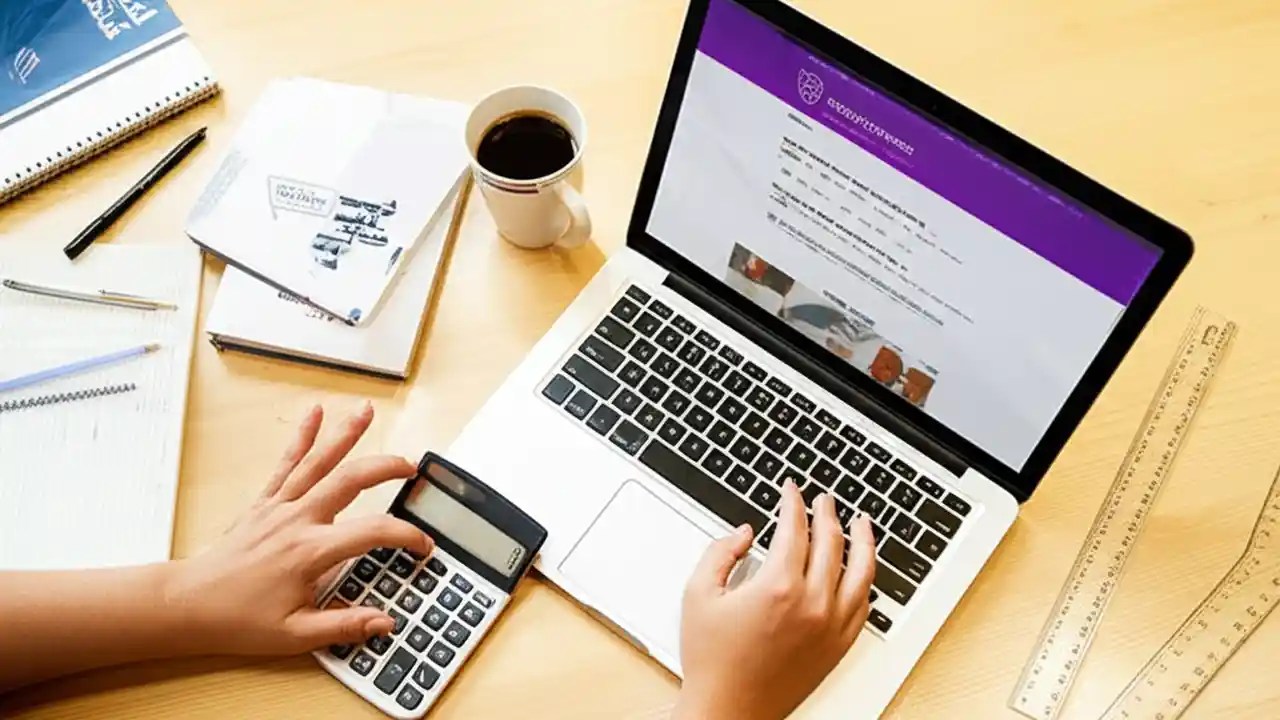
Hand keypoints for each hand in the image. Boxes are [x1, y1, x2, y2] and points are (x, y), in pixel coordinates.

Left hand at [163, 403, 431, 654]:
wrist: (189, 605)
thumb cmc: (238, 621)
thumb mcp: (296, 635)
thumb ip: (344, 625)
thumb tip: (385, 622)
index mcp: (310, 552)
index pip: (372, 533)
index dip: (406, 537)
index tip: (423, 545)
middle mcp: (297, 520)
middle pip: (350, 480)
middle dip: (385, 468)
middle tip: (410, 466)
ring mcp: (279, 507)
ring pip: (319, 462)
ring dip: (344, 435)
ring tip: (366, 411)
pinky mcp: (264, 504)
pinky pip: (286, 464)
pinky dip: (301, 438)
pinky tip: (314, 414)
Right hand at [674, 480, 876, 719]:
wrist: (728, 709)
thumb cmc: (711, 659)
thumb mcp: (698, 594)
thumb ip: (719, 552)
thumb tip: (744, 533)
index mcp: (777, 586)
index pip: (795, 528)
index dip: (793, 502)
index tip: (791, 490)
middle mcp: (811, 604)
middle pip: (830, 543)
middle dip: (827, 514)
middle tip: (824, 500)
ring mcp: (830, 626)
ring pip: (860, 572)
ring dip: (862, 540)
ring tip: (861, 523)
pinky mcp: (838, 647)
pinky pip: (862, 606)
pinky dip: (865, 581)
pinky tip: (862, 570)